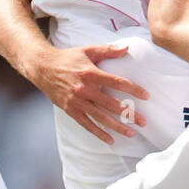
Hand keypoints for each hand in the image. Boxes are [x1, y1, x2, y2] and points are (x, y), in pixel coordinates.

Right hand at [34, 44, 148, 145]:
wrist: (43, 68)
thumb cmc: (67, 58)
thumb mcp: (87, 50)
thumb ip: (108, 50)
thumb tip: (127, 48)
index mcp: (91, 73)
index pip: (117, 82)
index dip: (133, 89)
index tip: (146, 96)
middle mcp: (85, 89)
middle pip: (111, 104)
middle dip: (129, 114)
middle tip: (143, 121)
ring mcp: (77, 102)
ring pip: (101, 117)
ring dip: (117, 127)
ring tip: (131, 133)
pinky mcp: (71, 110)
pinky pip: (87, 124)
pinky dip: (99, 133)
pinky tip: (110, 140)